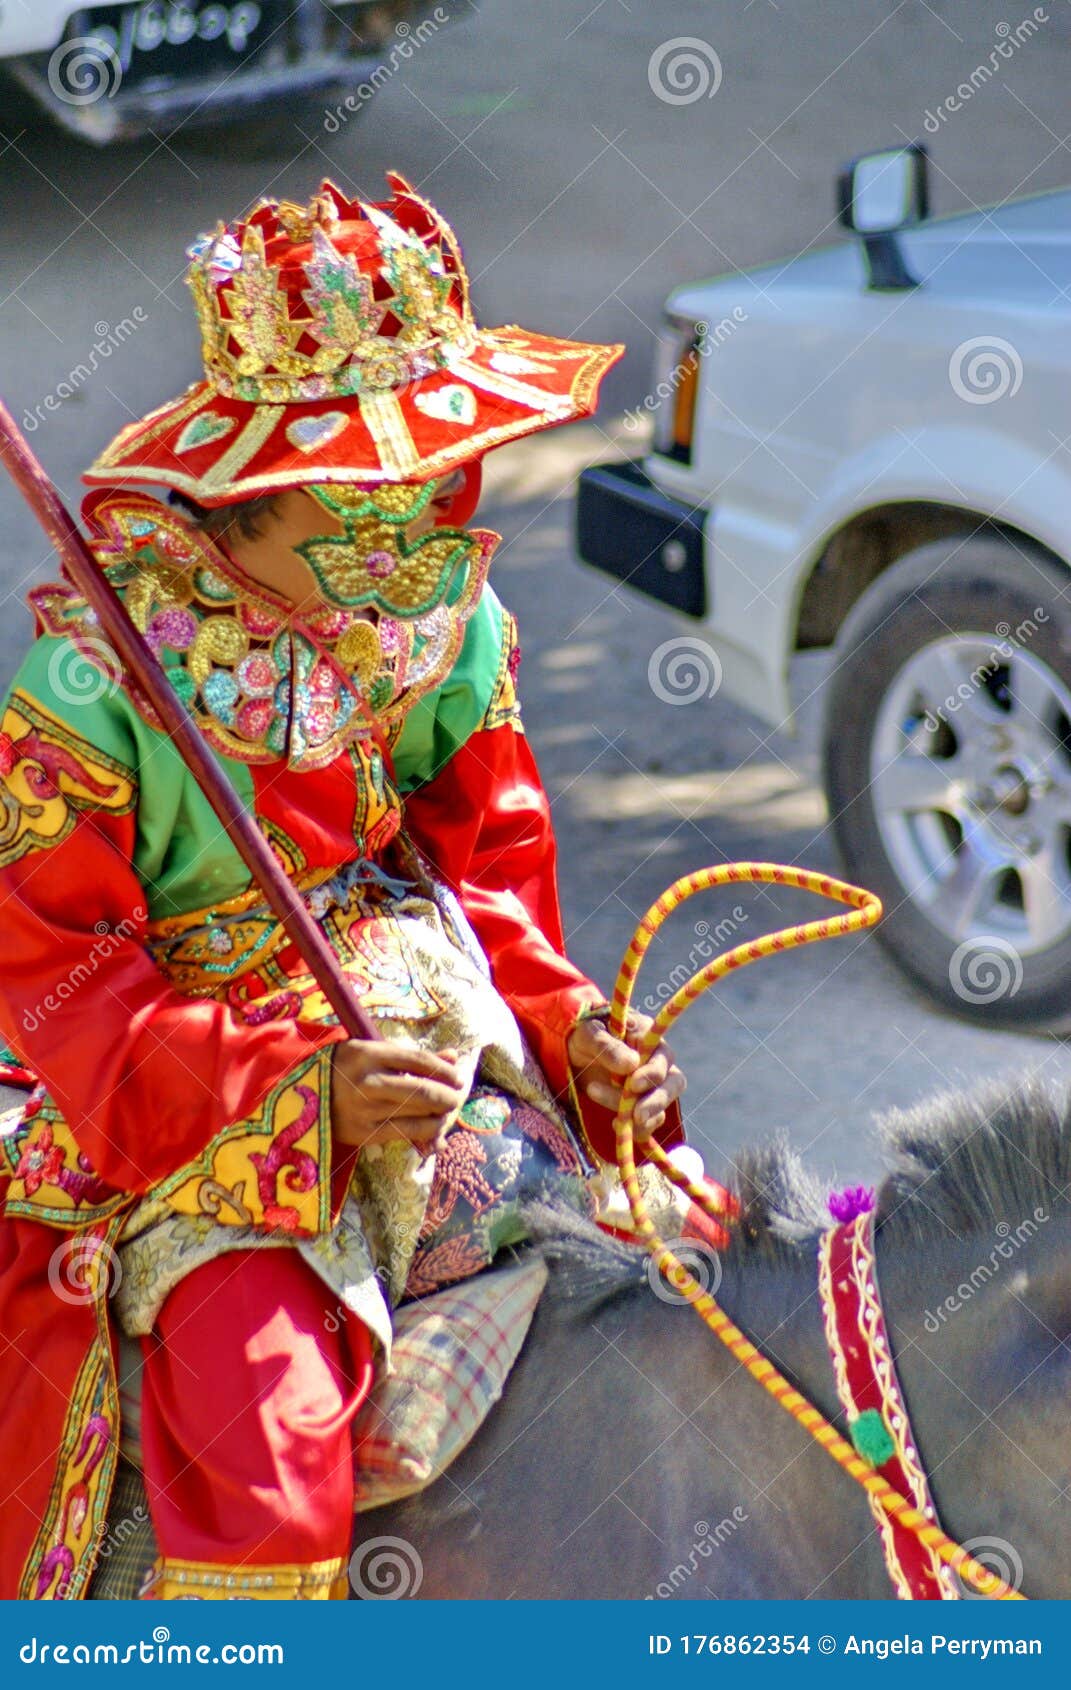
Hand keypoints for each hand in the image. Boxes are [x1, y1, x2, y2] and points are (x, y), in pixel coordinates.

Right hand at [331, 1040, 466, 1155]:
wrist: (305, 1096)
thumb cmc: (347, 1068)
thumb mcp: (374, 1052)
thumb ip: (413, 1055)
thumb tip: (453, 1057)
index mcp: (368, 1053)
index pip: (418, 1060)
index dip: (444, 1070)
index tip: (459, 1076)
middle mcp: (367, 1081)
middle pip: (421, 1090)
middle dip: (447, 1095)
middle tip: (457, 1097)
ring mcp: (364, 1110)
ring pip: (416, 1113)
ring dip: (440, 1114)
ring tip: (448, 1111)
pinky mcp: (363, 1134)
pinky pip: (404, 1134)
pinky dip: (427, 1134)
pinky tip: (437, 1132)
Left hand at [566, 1011, 684, 1140]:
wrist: (574, 1057)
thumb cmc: (582, 1038)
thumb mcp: (586, 1035)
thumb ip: (606, 1045)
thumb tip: (631, 1064)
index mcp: (647, 1034)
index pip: (663, 1055)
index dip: (652, 1073)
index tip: (633, 1085)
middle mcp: (656, 1059)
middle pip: (674, 1083)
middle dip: (656, 1101)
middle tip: (637, 1115)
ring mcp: (653, 1084)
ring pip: (662, 1106)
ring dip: (642, 1117)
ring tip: (615, 1121)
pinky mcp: (644, 1104)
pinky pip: (651, 1122)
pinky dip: (638, 1129)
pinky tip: (617, 1125)